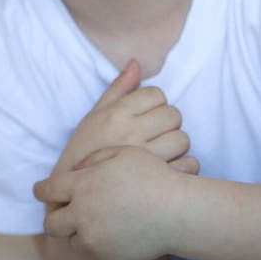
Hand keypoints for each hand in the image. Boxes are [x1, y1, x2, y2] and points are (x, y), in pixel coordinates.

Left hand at [34, 146, 186, 259]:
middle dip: (53, 216)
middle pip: (51, 224)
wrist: (177, 212)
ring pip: (71, 240)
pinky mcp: (108, 257)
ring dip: (76, 230)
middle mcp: (82, 215)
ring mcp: (94, 240)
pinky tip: (113, 230)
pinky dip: (97, 242)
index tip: (40, 190)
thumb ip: (93, 161)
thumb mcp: (122, 154)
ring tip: (91, 221)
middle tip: (61, 211)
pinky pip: (94, 250)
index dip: (41, 190)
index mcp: (82, 187)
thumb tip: (76, 172)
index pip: (47, 190)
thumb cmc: (153, 177)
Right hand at [53, 59, 197, 175]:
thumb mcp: (93, 117)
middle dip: (167, 124)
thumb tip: (136, 63)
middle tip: (154, 135)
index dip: (154, 104)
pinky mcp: (155, 181)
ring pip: (183, 140)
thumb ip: (118, 89)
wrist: (71, 196)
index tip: (145, 117)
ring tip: (160, 153)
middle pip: (173, 115)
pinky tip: (167, 170)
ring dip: (176, 145)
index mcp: (116, 114)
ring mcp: (144, 158)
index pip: (157, 94)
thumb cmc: (82, 153)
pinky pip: (188, 164)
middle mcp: (130, 133)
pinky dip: (184, 166)